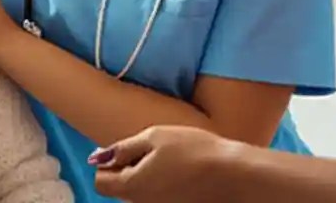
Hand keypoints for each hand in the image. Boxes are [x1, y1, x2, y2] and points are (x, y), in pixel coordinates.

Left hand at [92, 125, 237, 202]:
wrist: (237, 176)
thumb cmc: (195, 151)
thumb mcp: (153, 138)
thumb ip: (122, 149)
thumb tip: (97, 158)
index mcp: (132, 186)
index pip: (100, 182)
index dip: (108, 164)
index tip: (127, 152)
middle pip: (121, 189)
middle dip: (129, 170)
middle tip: (153, 152)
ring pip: (142, 193)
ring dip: (147, 178)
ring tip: (172, 162)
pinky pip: (160, 198)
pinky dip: (164, 187)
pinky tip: (183, 174)